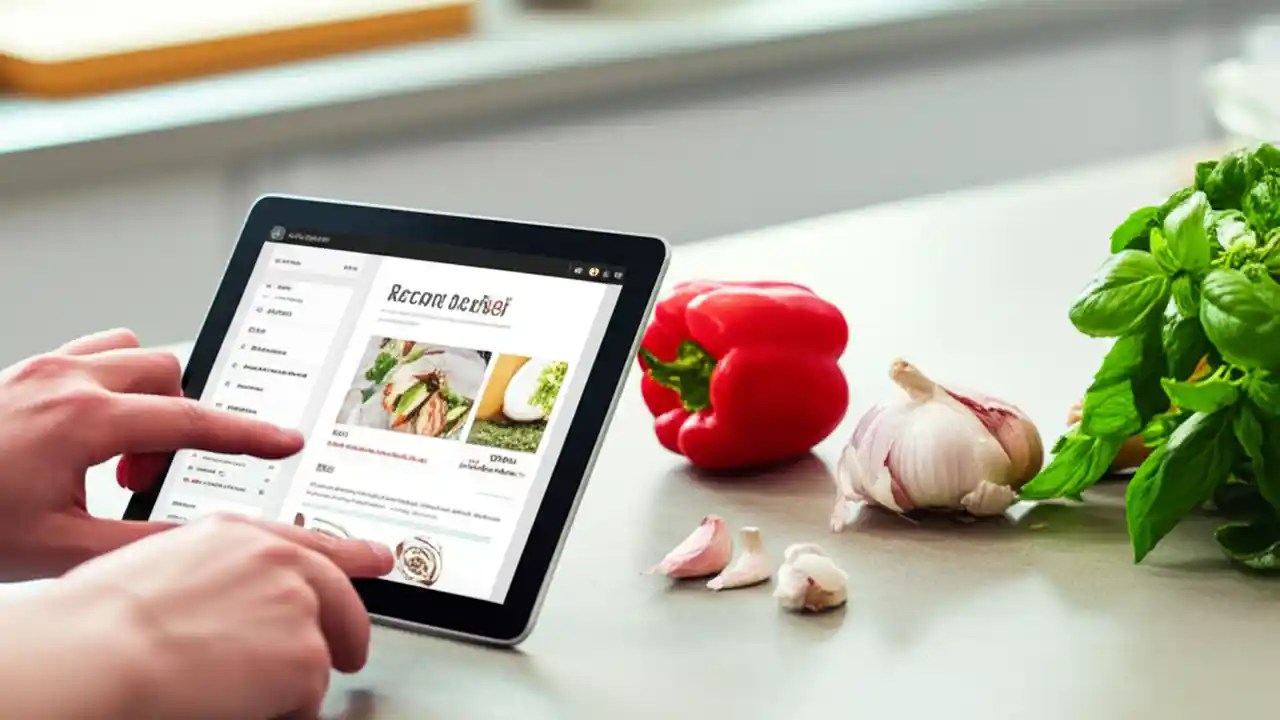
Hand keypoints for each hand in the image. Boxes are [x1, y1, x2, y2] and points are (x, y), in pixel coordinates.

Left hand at [0, 329, 303, 579]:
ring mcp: (43, 367)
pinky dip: (112, 384)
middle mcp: (67, 380)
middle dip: (179, 423)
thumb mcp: (60, 549)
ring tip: (116, 454)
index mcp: (83, 421)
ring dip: (146, 398)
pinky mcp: (26, 368)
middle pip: (171, 375)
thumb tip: (205, 539)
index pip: (192, 423)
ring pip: (135, 356)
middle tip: (143, 477)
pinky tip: (89, 430)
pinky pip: (95, 352)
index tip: (283, 440)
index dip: (248, 435)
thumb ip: (144, 541)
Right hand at [0, 515, 392, 719]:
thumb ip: (212, 575)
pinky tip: (239, 708)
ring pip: (316, 656)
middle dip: (348, 630)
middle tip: (353, 656)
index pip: (305, 545)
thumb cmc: (96, 624)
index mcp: (233, 534)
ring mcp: (298, 606)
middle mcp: (275, 560)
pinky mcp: (308, 656)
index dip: (348, 555)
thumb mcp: (157, 567)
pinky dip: (281, 713)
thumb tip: (225, 602)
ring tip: (234, 693)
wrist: (98, 655)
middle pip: (336, 596)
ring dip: (288, 681)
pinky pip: (307, 701)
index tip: (376, 558)